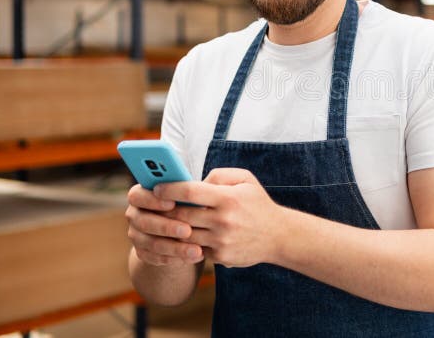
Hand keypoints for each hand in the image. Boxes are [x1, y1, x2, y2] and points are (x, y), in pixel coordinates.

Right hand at [125, 184, 204, 266]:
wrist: (182, 226)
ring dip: (175, 248)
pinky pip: (156, 258)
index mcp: (140, 195)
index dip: (152, 200)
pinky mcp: (143, 252)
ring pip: (152, 243)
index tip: (172, 203)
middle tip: (188, 231)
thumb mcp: (188, 195)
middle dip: (167, 227)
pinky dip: (176, 258)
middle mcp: (134, 215)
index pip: (137, 196)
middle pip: (144, 222)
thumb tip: (201, 188)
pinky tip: (193, 257)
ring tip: (197, 250)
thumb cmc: (188, 203)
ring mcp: (136, 235)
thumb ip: (189, 190)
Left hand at [155, 168, 283, 267]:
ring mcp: (222, 241)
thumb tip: (193, 181)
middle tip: (154, 205)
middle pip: (181, 215)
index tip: (157, 188)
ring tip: (164, 221)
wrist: (279, 236)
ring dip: (172, 229)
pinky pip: (195, 249)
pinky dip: (187, 243)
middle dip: (165, 210)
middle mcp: (223, 220)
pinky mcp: (221, 258)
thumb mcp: (245, 180)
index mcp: (228, 198)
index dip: (169, 189)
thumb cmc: (258, 203)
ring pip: (184, 235)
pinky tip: (182, 236)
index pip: (190, 191)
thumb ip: (219, 175)